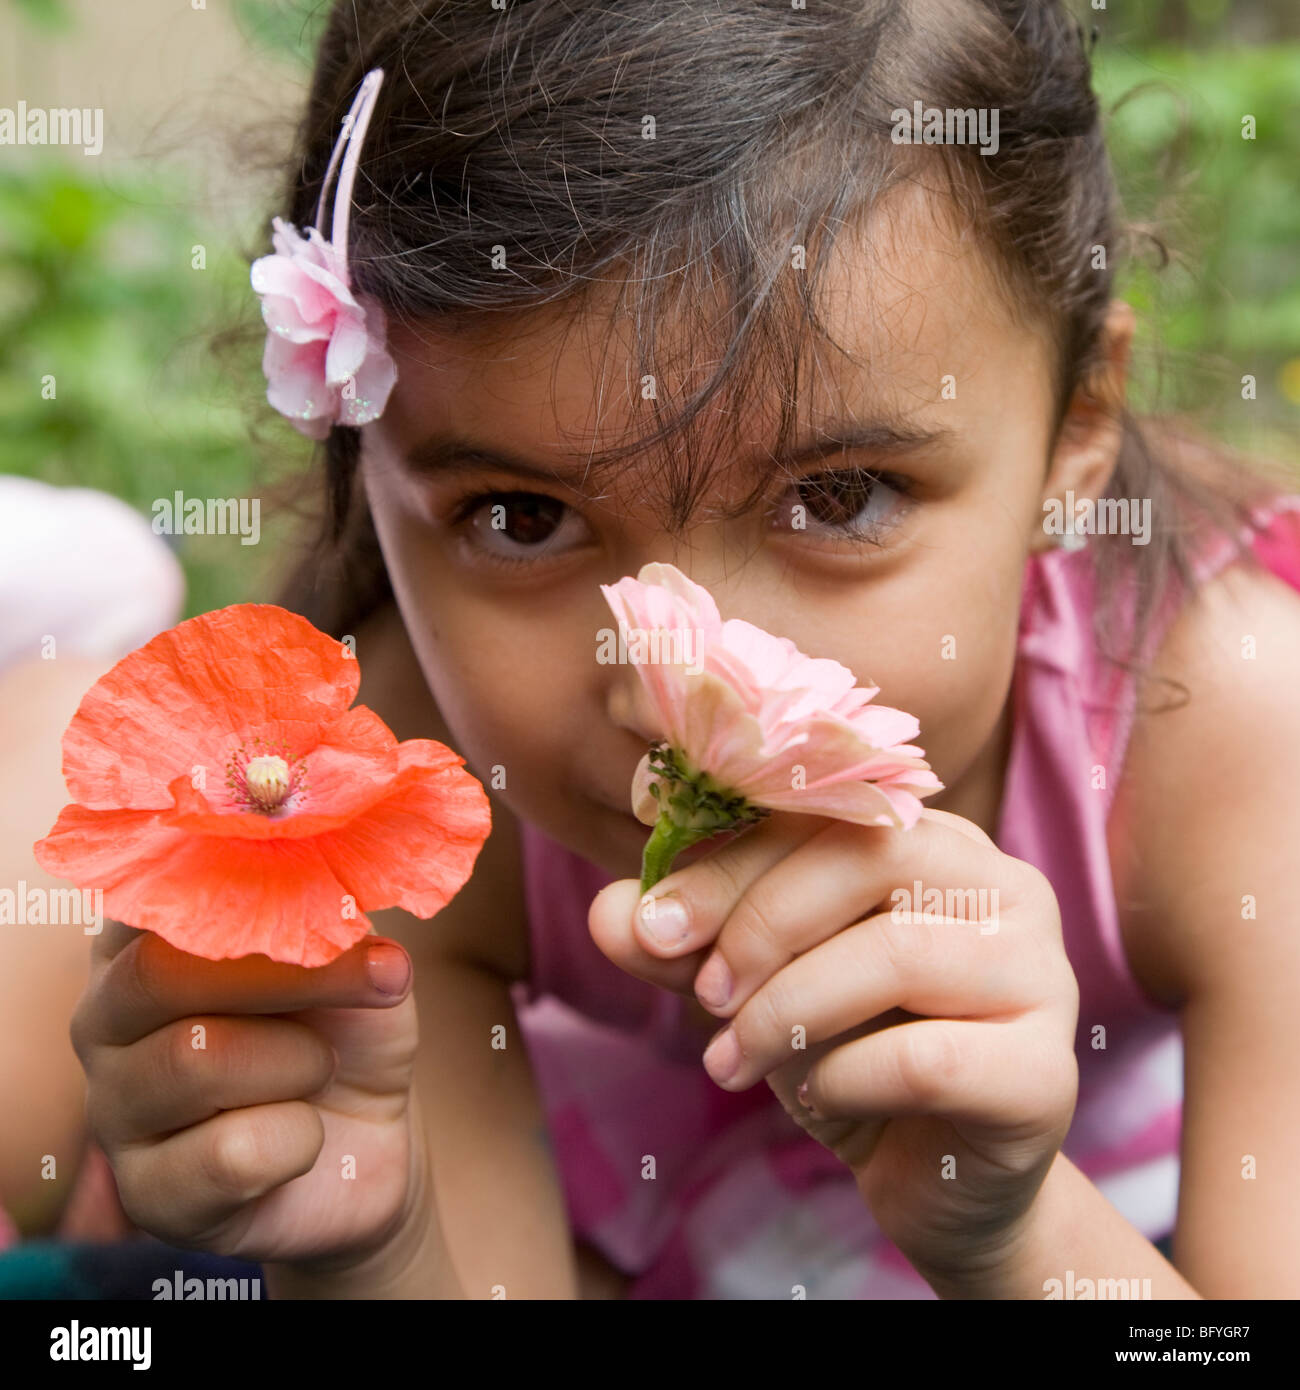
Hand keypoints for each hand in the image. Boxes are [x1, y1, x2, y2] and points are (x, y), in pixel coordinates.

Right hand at [72, 919, 432, 1274]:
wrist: (372, 1139)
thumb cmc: (347, 1026)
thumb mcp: (354, 953)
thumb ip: (323, 910)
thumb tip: (321, 884)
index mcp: (145, 936)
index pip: (153, 889)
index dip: (244, 884)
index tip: (326, 891)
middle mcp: (106, 1015)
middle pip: (159, 971)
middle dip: (291, 972)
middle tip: (382, 975)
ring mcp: (113, 1108)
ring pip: (195, 1059)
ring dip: (302, 1060)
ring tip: (322, 1067)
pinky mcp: (147, 1195)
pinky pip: (231, 1153)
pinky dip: (301, 1140)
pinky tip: (302, 1137)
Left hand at [588, 808, 1079, 1284]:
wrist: (934, 1177)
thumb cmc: (849, 1053)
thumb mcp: (758, 989)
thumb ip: (693, 946)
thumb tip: (612, 912)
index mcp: (934, 843)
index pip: (827, 815)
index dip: (729, 861)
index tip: (650, 923)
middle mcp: (1003, 887)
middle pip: (871, 857)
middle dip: (761, 922)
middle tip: (704, 993)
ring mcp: (1040, 975)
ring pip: (899, 953)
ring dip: (788, 1009)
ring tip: (733, 1061)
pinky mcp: (1045, 1073)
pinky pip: (929, 1055)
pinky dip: (846, 1075)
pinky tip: (815, 1095)